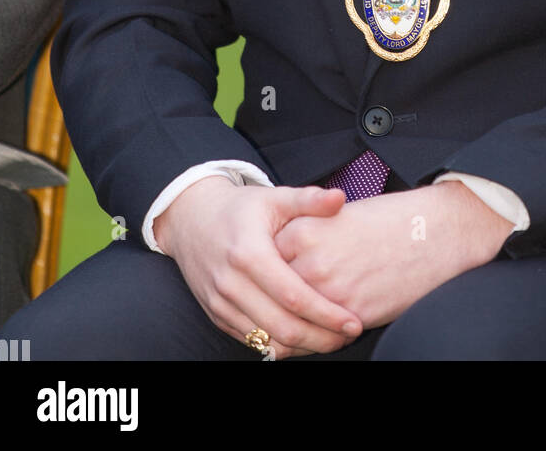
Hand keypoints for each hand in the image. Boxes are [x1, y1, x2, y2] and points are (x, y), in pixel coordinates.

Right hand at [153, 176, 363, 358]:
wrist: (191, 219)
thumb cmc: (241, 208)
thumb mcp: (273, 197)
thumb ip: (308, 199)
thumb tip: (340, 198)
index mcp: (249, 254)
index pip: (293, 296)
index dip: (326, 313)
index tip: (353, 321)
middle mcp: (232, 284)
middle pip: (282, 327)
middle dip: (321, 338)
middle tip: (349, 335)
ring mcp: (221, 303)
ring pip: (267, 342)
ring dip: (303, 348)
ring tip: (333, 340)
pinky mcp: (217, 315)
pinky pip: (252, 342)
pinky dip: (280, 346)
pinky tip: (305, 338)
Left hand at [275, 179, 512, 330]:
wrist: (431, 232)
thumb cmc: (387, 220)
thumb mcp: (336, 216)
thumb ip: (307, 236)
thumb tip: (285, 259)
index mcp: (302, 231)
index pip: (265, 264)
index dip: (268, 276)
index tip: (271, 282)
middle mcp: (309, 262)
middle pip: (274, 295)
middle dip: (276, 306)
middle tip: (280, 310)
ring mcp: (329, 291)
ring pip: (294, 321)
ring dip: (295, 328)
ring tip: (302, 326)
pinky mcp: (350, 314)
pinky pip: (322, 336)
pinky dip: (321, 338)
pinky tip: (329, 332)